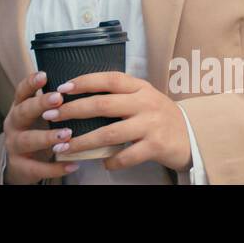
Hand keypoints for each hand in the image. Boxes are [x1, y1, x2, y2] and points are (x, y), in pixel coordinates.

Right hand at [1, 71, 79, 184]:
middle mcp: (13, 124)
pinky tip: (73, 164)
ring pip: (28, 140)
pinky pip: (38, 168)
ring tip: (67, 134)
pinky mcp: (20, 167)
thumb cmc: (36, 131)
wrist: (21, 165)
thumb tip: (79, 84)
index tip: (44, 75)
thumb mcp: (38, 116)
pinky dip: (56, 167)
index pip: (21, 92)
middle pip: (22, 112)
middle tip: (59, 98)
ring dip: (47, 136)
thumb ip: (51, 103)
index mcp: (19, 108)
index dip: (30, 83)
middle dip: (40, 104)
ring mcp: (14, 146)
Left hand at [45, 72, 191, 172]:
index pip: (109, 79)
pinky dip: (112, 161)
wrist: (192, 134)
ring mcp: (151, 124)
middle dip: (73, 110)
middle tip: (52, 116)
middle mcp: (145, 103)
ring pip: (110, 133)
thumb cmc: (159, 115)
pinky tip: (102, 163)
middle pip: (103, 104)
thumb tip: (81, 95)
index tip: (63, 88)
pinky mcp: (156, 146)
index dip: (84, 81)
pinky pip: (127, 156)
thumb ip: (119, 94)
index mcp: (139, 87)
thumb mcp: (143, 97)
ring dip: (83, 141)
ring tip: (64, 146)